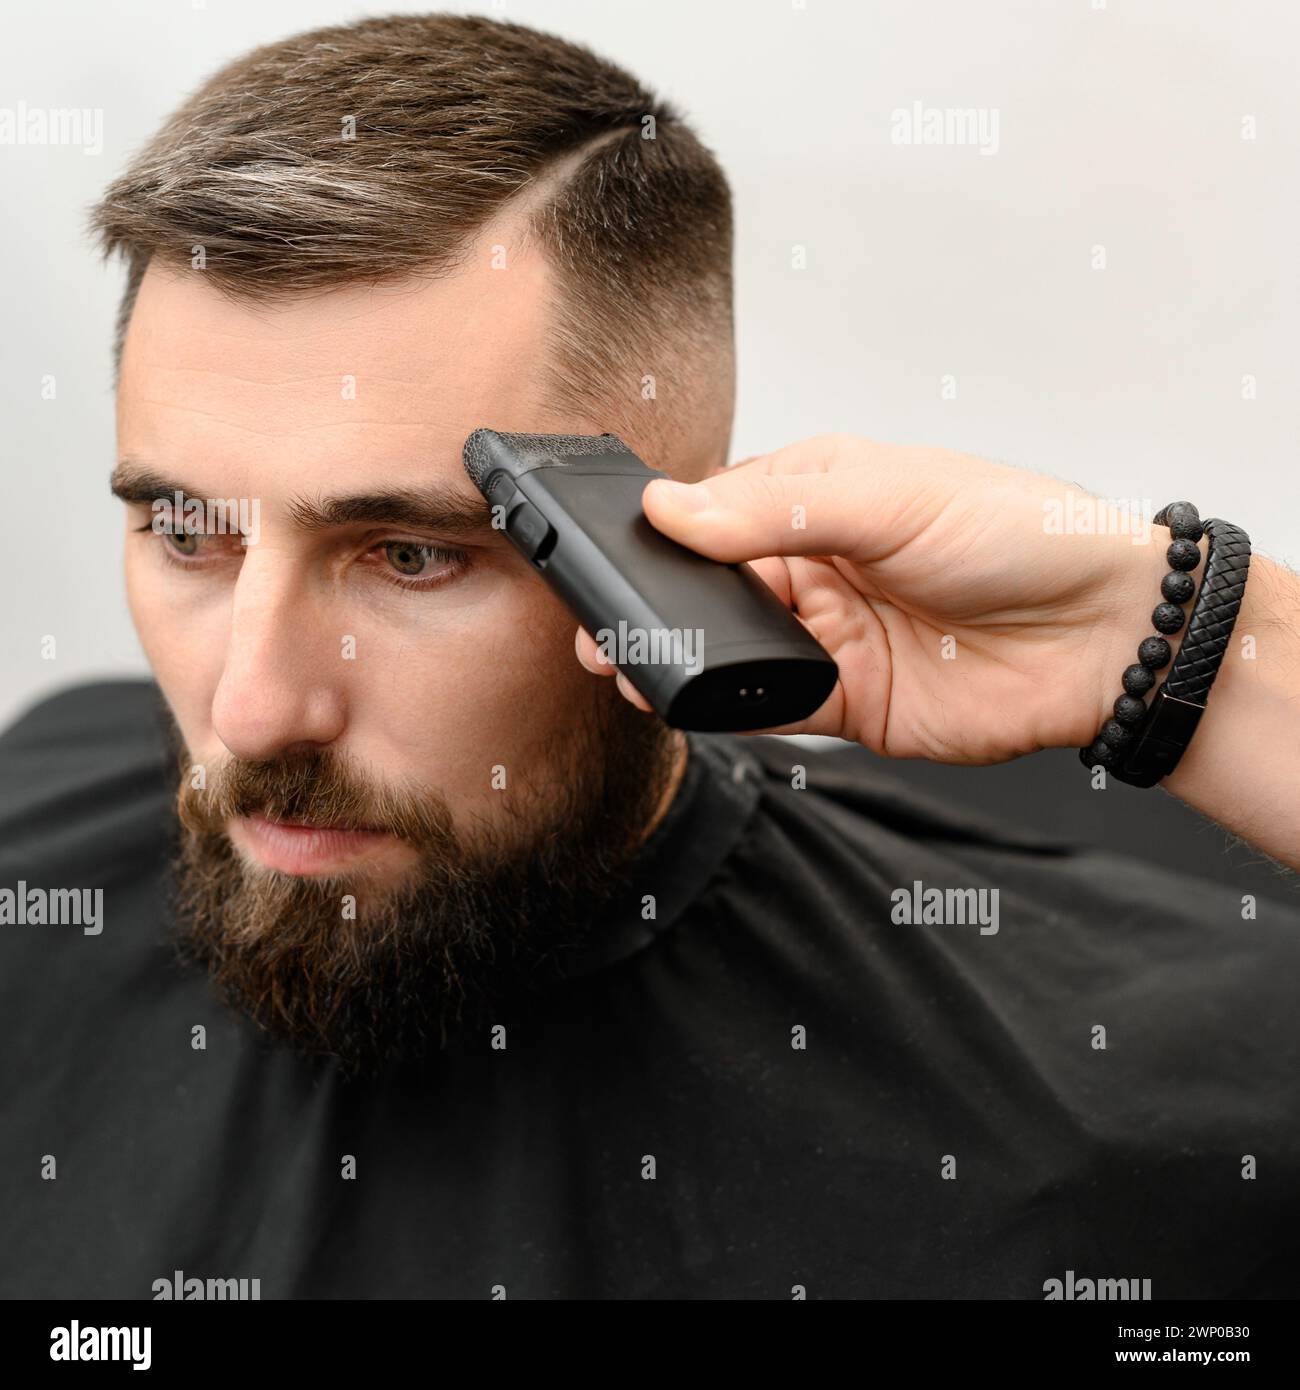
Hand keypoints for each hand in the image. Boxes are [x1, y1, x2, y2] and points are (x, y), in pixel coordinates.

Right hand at [575, 433, 1163, 764]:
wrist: (1101, 636)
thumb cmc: (1019, 536)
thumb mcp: (890, 497)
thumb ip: (777, 511)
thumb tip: (673, 508)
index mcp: (823, 497)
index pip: (720, 509)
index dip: (665, 529)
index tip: (612, 546)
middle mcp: (818, 566)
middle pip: (714, 585)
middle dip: (657, 602)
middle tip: (598, 617)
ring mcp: (830, 636)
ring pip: (730, 648)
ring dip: (678, 657)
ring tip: (619, 662)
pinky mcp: (847, 701)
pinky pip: (767, 708)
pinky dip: (723, 708)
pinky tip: (678, 701)